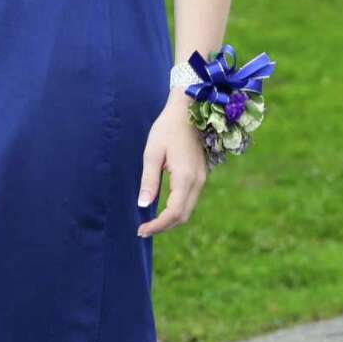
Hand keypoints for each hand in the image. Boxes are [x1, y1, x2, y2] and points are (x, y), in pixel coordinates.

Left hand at [136, 97, 206, 236]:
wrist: (188, 111)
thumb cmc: (166, 129)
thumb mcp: (152, 153)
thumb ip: (149, 181)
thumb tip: (143, 205)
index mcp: (185, 177)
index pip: (173, 212)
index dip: (158, 225)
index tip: (140, 230)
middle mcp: (197, 182)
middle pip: (183, 216)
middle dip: (163, 226)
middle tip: (142, 230)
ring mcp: (201, 179)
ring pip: (188, 210)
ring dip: (170, 220)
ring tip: (150, 223)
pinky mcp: (200, 175)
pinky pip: (190, 200)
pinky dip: (177, 210)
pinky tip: (162, 209)